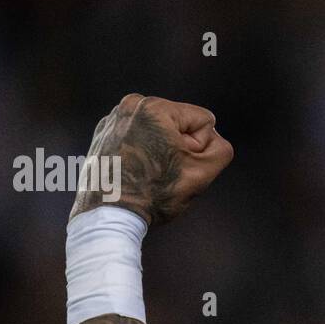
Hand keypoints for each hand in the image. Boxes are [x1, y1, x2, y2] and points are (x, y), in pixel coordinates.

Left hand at [70, 94, 233, 226]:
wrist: (109, 217)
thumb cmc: (154, 195)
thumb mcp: (203, 173)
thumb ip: (221, 149)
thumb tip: (211, 140)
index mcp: (155, 107)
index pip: (203, 122)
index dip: (199, 149)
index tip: (180, 166)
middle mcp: (130, 105)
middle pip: (180, 125)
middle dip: (179, 148)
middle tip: (164, 172)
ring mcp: (113, 119)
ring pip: (160, 133)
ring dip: (161, 152)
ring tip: (148, 173)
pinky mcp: (103, 134)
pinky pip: (138, 139)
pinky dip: (141, 154)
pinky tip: (135, 172)